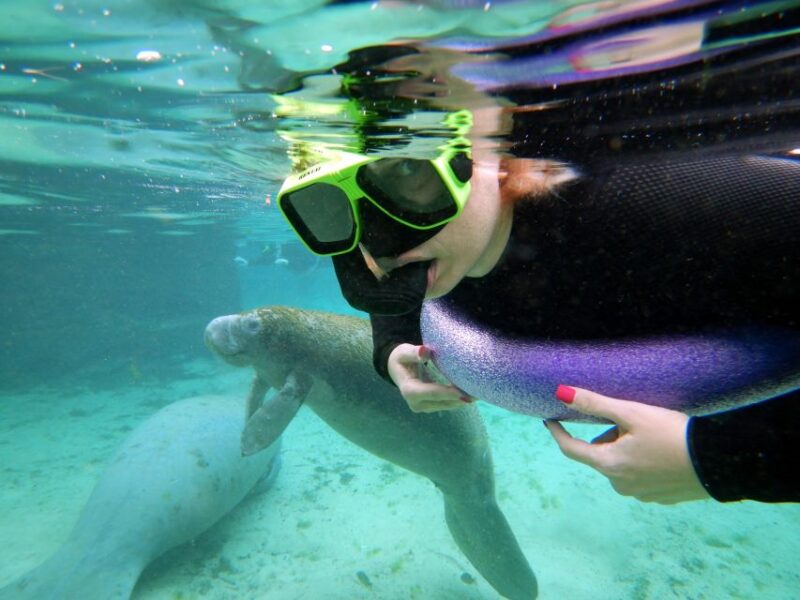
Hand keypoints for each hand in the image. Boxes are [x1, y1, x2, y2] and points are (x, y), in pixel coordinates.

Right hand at [387, 344, 474, 412]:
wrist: (396, 369)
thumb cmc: (401, 358)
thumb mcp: (404, 352)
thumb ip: (414, 352)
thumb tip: (424, 351)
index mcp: (409, 390)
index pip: (432, 393)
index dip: (448, 393)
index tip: (464, 392)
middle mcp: (416, 403)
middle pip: (442, 402)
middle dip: (460, 398)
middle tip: (480, 393)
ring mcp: (423, 407)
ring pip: (446, 405)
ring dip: (462, 400)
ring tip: (480, 393)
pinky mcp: (429, 406)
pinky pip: (446, 404)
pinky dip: (458, 399)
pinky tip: (472, 393)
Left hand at [544, 385, 709, 503]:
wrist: (720, 463)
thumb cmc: (672, 434)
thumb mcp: (631, 412)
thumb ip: (594, 403)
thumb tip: (560, 393)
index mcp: (609, 465)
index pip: (571, 450)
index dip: (558, 433)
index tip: (551, 420)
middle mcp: (620, 485)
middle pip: (602, 454)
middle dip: (611, 436)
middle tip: (634, 420)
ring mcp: (641, 494)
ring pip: (622, 464)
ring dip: (628, 449)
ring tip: (654, 434)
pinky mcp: (660, 497)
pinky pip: (641, 474)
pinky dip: (645, 461)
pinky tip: (665, 451)